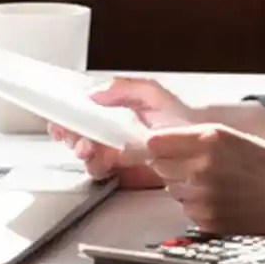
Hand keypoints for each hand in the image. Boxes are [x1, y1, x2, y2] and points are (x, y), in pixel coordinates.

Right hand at [49, 77, 200, 187]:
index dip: (66, 118)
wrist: (204, 148)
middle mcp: (112, 134)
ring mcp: (118, 155)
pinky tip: (103, 161)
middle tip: (76, 137)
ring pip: (87, 156)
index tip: (60, 121)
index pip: (82, 115)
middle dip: (71, 137)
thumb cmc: (183, 119)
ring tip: (90, 148)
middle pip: (79, 136)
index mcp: (115, 113)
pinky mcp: (125, 175)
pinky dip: (98, 167)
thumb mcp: (154, 94)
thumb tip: (95, 92)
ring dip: (83, 152)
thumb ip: (126, 88)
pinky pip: (102, 174)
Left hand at [144, 124, 264, 234]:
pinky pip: (188, 210)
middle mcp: (203, 166)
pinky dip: (198, 206)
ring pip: (173, 189)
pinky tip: (222, 199)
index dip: (159, 145)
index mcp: (210, 139)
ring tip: (216, 183)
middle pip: (160, 166)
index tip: (163, 147)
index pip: (156, 142)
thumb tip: (157, 145)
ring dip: (185, 186)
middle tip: (196, 165)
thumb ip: (194, 139)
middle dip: (171, 165)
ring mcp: (205, 196)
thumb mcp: (231, 137)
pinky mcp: (210, 220)